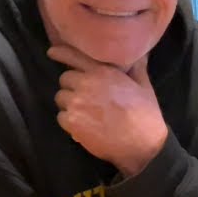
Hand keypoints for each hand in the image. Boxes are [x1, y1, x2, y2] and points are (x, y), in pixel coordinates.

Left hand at [51, 45, 167, 176]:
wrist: (142, 143)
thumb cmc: (145, 114)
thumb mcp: (144, 86)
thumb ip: (137, 67)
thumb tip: (141, 53)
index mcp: (103, 72)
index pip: (74, 56)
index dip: (60, 53)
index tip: (51, 53)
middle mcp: (86, 84)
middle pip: (65, 79)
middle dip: (72, 86)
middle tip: (84, 98)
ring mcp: (77, 103)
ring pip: (61, 98)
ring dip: (69, 104)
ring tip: (84, 114)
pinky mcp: (72, 122)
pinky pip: (61, 117)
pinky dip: (69, 122)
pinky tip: (83, 127)